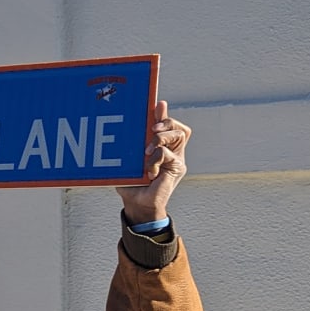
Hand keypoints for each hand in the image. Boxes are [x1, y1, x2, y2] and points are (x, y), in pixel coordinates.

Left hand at [117, 100, 190, 223]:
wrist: (137, 205)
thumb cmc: (132, 182)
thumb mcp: (131, 160)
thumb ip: (135, 143)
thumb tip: (131, 129)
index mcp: (163, 147)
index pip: (170, 125)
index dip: (165, 114)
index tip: (157, 105)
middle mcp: (173, 151)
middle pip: (178, 126)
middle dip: (166, 122)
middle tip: (152, 129)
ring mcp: (176, 159)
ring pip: (178, 135)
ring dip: (161, 138)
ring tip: (147, 151)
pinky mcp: (176, 168)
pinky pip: (168, 153)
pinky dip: (155, 159)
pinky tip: (148, 170)